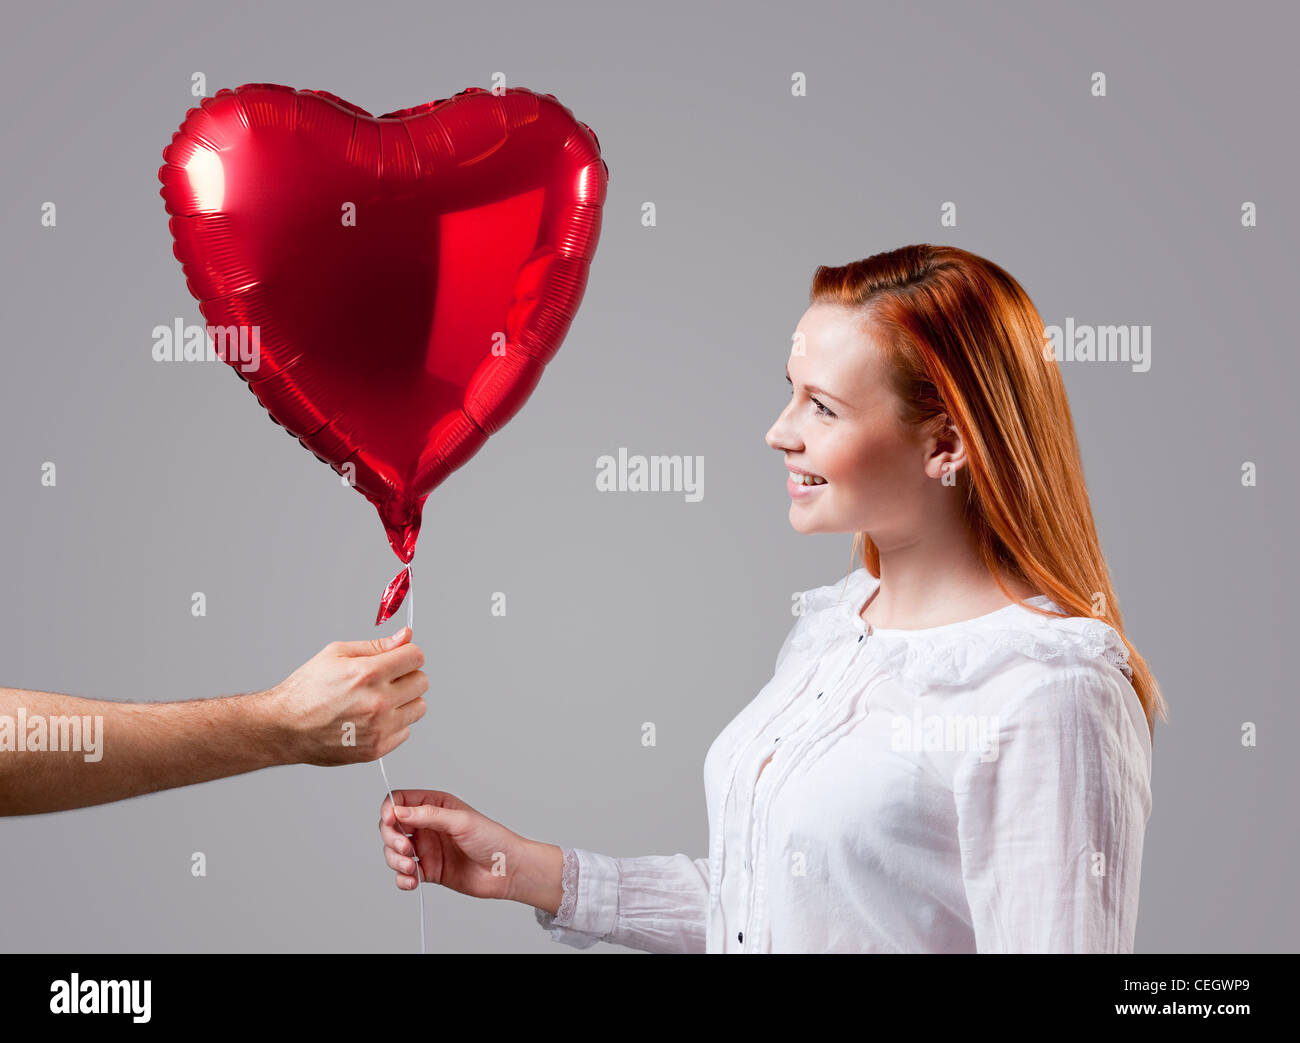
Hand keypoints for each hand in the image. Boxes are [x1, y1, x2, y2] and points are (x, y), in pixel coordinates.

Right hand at [266, 627, 427, 765]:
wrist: (285, 728)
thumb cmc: (307, 690)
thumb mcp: (337, 654)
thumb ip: (377, 646)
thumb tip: (405, 636)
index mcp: (368, 674)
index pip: (416, 657)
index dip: (408, 654)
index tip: (398, 659)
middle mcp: (378, 702)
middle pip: (422, 682)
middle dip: (407, 677)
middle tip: (385, 681)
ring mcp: (379, 728)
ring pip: (419, 707)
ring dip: (404, 702)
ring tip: (378, 700)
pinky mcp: (377, 749)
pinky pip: (406, 731)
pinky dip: (394, 724)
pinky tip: (372, 720)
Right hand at [378, 789, 543, 904]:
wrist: (507, 871)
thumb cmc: (492, 839)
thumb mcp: (461, 821)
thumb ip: (429, 816)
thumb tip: (399, 811)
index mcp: (435, 806)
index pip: (400, 801)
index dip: (390, 809)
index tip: (390, 821)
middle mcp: (428, 826)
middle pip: (391, 827)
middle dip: (391, 838)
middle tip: (405, 849)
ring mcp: (427, 849)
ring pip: (393, 852)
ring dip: (395, 861)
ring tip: (411, 869)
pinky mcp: (429, 871)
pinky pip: (404, 875)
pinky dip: (402, 879)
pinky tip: (412, 881)